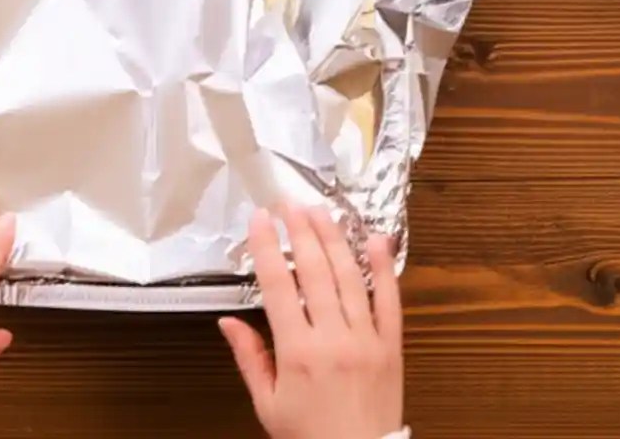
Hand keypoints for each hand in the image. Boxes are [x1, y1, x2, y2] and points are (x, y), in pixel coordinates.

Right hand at [220, 205, 403, 438]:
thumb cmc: (310, 438)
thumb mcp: (267, 404)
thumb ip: (250, 358)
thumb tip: (229, 323)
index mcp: (297, 352)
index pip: (279, 286)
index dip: (267, 247)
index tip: (260, 220)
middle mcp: (333, 339)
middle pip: (315, 272)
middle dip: (300, 232)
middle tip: (290, 204)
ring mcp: (365, 339)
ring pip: (349, 277)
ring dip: (335, 239)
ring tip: (322, 212)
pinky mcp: (390, 346)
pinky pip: (389, 300)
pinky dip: (384, 268)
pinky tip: (377, 240)